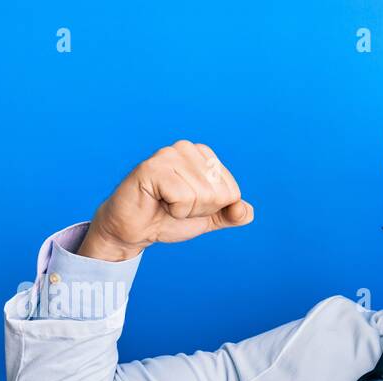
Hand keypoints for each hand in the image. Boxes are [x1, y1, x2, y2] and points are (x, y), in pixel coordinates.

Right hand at [77, 140, 253, 261]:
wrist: (135, 230)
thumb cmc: (169, 218)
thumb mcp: (208, 217)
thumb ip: (231, 214)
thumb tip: (246, 211)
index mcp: (204, 155)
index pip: (232, 192)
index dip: (213, 208)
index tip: (190, 205)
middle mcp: (187, 148)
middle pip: (219, 193)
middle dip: (200, 210)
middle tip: (176, 206)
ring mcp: (168, 154)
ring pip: (203, 195)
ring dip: (186, 210)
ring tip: (166, 203)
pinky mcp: (152, 168)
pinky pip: (183, 197)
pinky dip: (174, 210)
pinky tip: (158, 202)